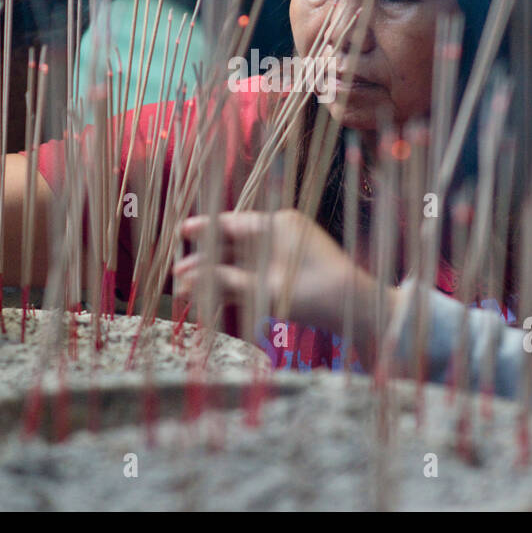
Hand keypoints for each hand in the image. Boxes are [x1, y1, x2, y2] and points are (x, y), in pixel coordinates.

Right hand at [172, 209, 378, 342]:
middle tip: (176, 275)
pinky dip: (235, 287)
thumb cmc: (315, 293)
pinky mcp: (286, 275)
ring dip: (216, 278)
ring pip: (242, 264)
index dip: (205, 229)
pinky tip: (212, 300)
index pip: (233, 222)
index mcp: (278, 224)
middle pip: (234, 245)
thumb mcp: (265, 288)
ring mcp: (283, 256)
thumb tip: (188, 277)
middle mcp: (279, 235)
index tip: (181, 233)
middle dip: (205, 262)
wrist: (355, 310)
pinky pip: (254, 276)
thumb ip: (226, 281)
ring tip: (187, 293)